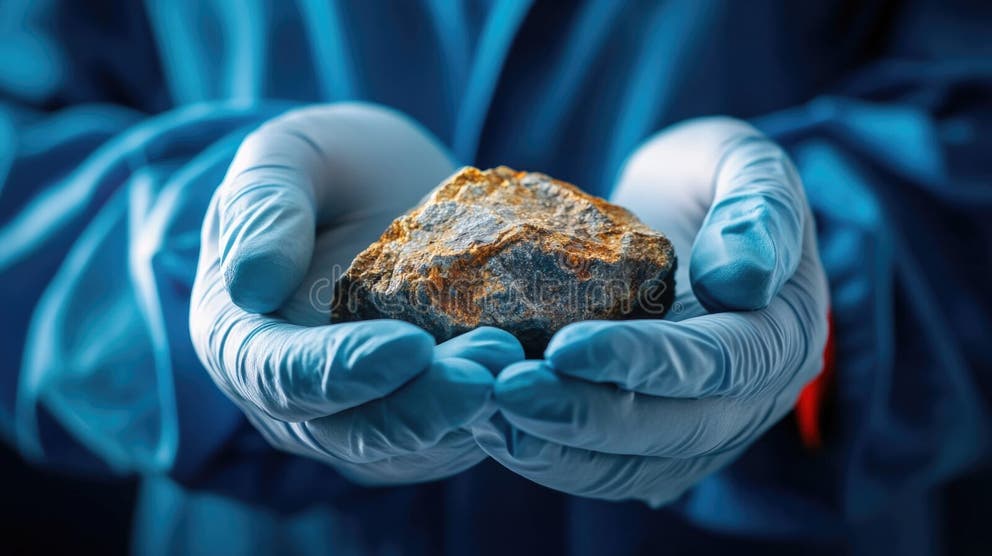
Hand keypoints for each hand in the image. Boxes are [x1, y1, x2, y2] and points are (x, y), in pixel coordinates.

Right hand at [190, 103, 522, 485]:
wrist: (389, 194)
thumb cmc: (331, 170)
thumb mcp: (290, 156)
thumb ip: (262, 204)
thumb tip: (250, 285)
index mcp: (243, 341)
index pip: (282, 376)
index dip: (344, 369)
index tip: (411, 346)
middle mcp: (297, 399)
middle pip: (353, 429)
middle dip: (425, 403)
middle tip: (493, 360)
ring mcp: (360, 416)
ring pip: (410, 444)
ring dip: (467, 414)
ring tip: (521, 365)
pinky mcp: (419, 418)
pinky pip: (452, 437)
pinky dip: (495, 418)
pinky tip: (537, 380)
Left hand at [473, 117, 828, 505]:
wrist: (674, 224)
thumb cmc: (705, 181)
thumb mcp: (739, 162)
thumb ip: (759, 205)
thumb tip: (741, 280)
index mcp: (780, 334)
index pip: (717, 361)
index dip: (643, 361)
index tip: (564, 347)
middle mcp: (746, 400)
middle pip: (669, 430)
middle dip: (583, 418)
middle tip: (503, 393)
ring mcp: (697, 430)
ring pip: (630, 465)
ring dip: (554, 451)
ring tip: (482, 418)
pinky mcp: (650, 443)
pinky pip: (601, 467)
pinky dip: (546, 455)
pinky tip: (488, 428)